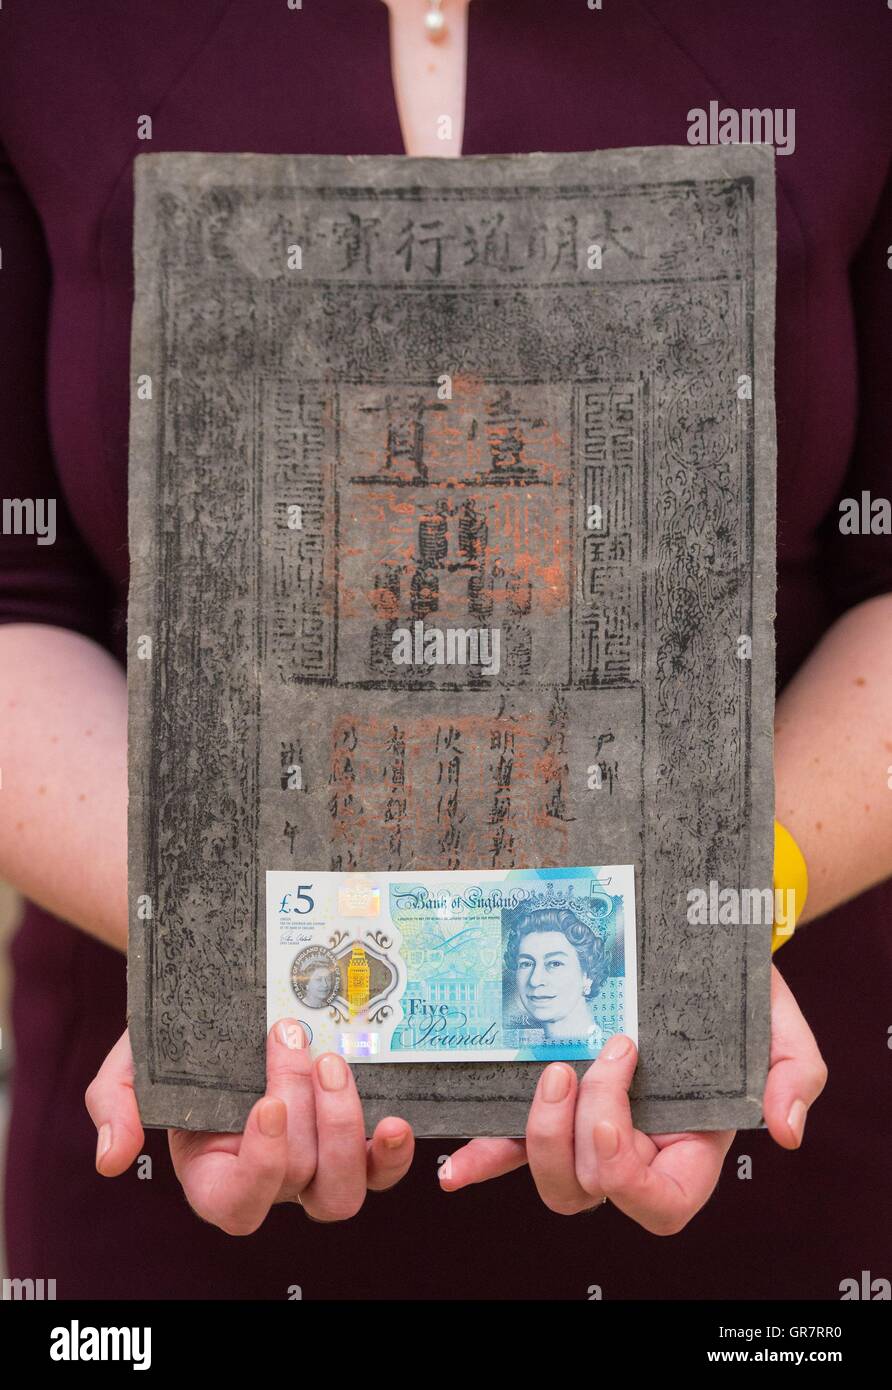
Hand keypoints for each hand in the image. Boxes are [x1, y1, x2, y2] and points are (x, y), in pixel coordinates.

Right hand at [85, 1019, 414, 1232]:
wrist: (221, 1004)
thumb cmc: (173, 1046)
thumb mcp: (130, 1067)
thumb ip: (116, 1107)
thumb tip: (112, 1158)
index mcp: (215, 1180)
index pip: (241, 1201)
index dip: (261, 1162)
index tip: (266, 1103)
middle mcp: (271, 1184)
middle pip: (301, 1182)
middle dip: (305, 1112)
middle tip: (294, 1043)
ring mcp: (317, 1167)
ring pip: (345, 1188)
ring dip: (345, 1126)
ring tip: (333, 1063)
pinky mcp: (353, 1143)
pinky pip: (381, 1172)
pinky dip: (392, 1154)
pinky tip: (396, 1121)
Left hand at [439, 964, 826, 1233]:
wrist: (691, 940)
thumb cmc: (740, 992)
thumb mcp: (781, 1026)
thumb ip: (795, 1075)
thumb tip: (787, 1130)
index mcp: (692, 1146)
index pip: (661, 1202)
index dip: (624, 1172)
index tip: (614, 1109)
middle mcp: (636, 1147)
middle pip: (589, 1189)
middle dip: (574, 1136)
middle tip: (577, 1064)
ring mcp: (589, 1126)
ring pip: (550, 1175)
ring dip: (532, 1137)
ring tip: (546, 1074)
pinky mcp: (555, 1098)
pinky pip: (512, 1143)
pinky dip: (484, 1156)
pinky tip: (453, 1163)